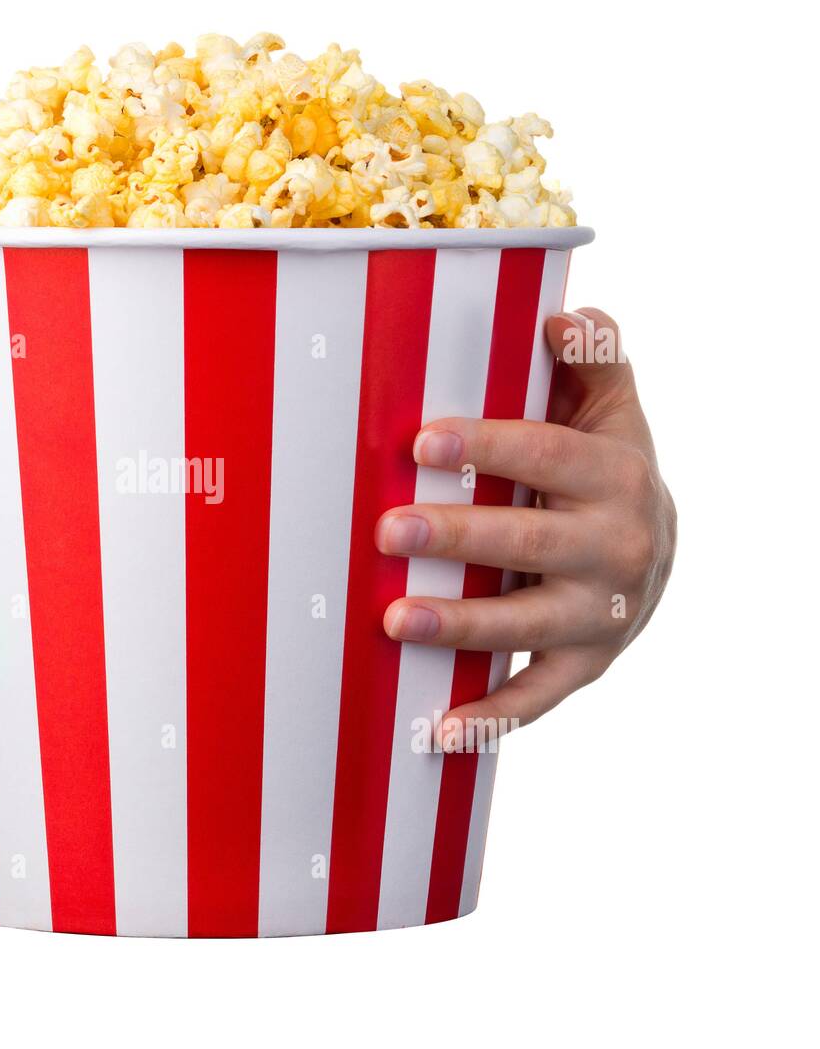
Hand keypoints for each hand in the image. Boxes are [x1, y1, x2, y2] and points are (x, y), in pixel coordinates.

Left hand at [375, 307, 675, 748]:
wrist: (659, 551)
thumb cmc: (606, 467)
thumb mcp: (611, 408)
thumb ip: (593, 360)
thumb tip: (562, 318)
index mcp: (615, 474)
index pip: (544, 455)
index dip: (485, 445)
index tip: (422, 440)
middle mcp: (616, 547)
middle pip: (527, 541)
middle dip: (457, 536)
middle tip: (388, 530)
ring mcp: (601, 614)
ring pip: (526, 624)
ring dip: (460, 625)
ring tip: (394, 621)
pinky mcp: (587, 664)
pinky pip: (538, 697)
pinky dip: (492, 719)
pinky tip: (438, 730)